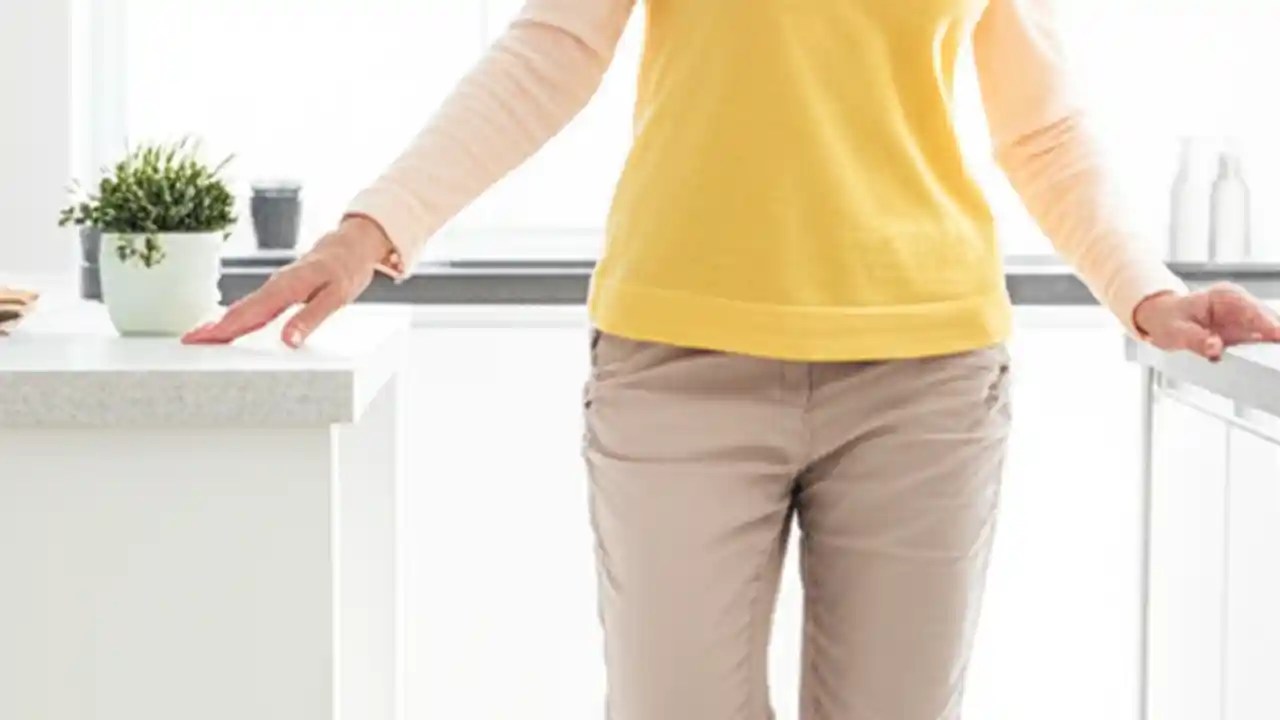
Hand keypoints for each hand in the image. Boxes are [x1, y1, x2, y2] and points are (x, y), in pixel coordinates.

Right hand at [183, 216, 393, 346]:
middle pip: (239, 311)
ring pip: (244, 308)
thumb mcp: (336, 297)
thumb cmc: (346, 270)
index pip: (248, 314)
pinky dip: (237, 317)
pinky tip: (228, 327)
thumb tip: (288, 341)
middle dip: (212, 328)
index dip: (222, 329)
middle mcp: (275, 285)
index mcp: (286, 288)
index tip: (198, 340)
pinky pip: (254, 305)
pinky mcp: (279, 288)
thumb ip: (311, 318)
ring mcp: (275, 286)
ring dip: (221, 324)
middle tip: (186, 343)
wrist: (351, 246)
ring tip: (199, 339)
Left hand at [1133, 283, 1279, 360]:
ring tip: (1271, 362)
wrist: (1163, 319)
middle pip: (1267, 320)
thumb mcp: (1175, 331)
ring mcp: (1245, 317)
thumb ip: (1196, 340)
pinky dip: (1265, 351)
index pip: (1253, 310)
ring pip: (1269, 332)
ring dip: (1271, 346)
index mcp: (1224, 297)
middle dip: (1274, 336)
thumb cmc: (1168, 320)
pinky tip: (1268, 362)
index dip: (1268, 324)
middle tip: (1274, 356)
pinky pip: (1262, 341)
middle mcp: (1240, 304)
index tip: (1278, 336)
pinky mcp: (1246, 332)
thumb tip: (1214, 349)